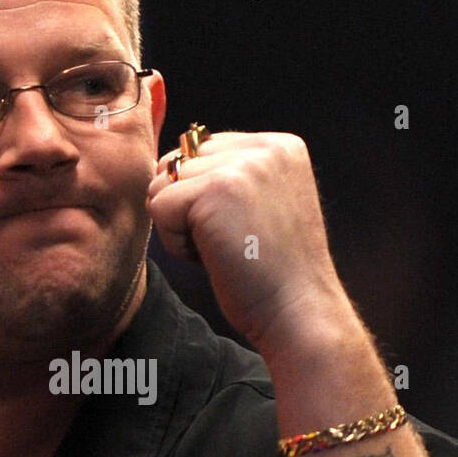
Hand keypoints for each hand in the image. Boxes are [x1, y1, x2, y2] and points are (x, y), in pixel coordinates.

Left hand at [147, 131, 349, 358]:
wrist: (298, 311)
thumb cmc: (274, 272)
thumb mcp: (264, 204)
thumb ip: (232, 175)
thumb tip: (170, 165)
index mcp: (280, 145)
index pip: (203, 149)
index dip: (204, 197)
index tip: (243, 229)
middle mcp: (264, 147)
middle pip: (179, 162)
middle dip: (188, 208)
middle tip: (231, 242)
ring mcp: (241, 166)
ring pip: (164, 184)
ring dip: (181, 226)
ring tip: (223, 249)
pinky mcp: (214, 191)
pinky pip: (159, 206)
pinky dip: (174, 242)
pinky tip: (212, 257)